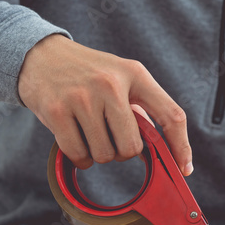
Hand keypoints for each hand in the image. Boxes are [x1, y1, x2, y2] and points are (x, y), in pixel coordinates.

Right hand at [17, 34, 191, 174]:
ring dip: (98, 154)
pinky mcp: (56, 111)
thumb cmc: (89, 73)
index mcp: (135, 74)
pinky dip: (80, 158)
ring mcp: (82, 98)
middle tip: (110, 137)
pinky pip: (78, 155)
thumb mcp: (121, 78)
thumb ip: (140, 110)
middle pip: (132, 148)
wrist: (40, 55)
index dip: (181, 146)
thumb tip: (158, 152)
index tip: (184, 168)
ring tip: (89, 132)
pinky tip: (76, 140)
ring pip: (105, 155)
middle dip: (123, 153)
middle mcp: (110, 84)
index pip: (171, 115)